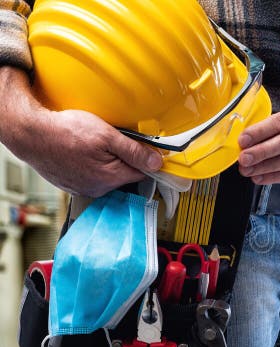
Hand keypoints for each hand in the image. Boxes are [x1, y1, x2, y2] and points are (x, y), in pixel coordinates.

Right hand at [0, 68, 161, 196]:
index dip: (146, 159)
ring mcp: (83, 188)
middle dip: (124, 158)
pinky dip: (91, 164)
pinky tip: (83, 152)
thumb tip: (156, 162)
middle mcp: (98, 188)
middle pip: (125, 174)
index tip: (146, 149)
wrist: (30, 134)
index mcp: (110, 178)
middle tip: (113, 140)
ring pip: (108, 175)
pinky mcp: (72, 184)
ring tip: (94, 145)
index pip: (142, 173)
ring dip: (107, 161)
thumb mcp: (107, 135)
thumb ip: (134, 150)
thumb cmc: (64, 132)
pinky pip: (91, 175)